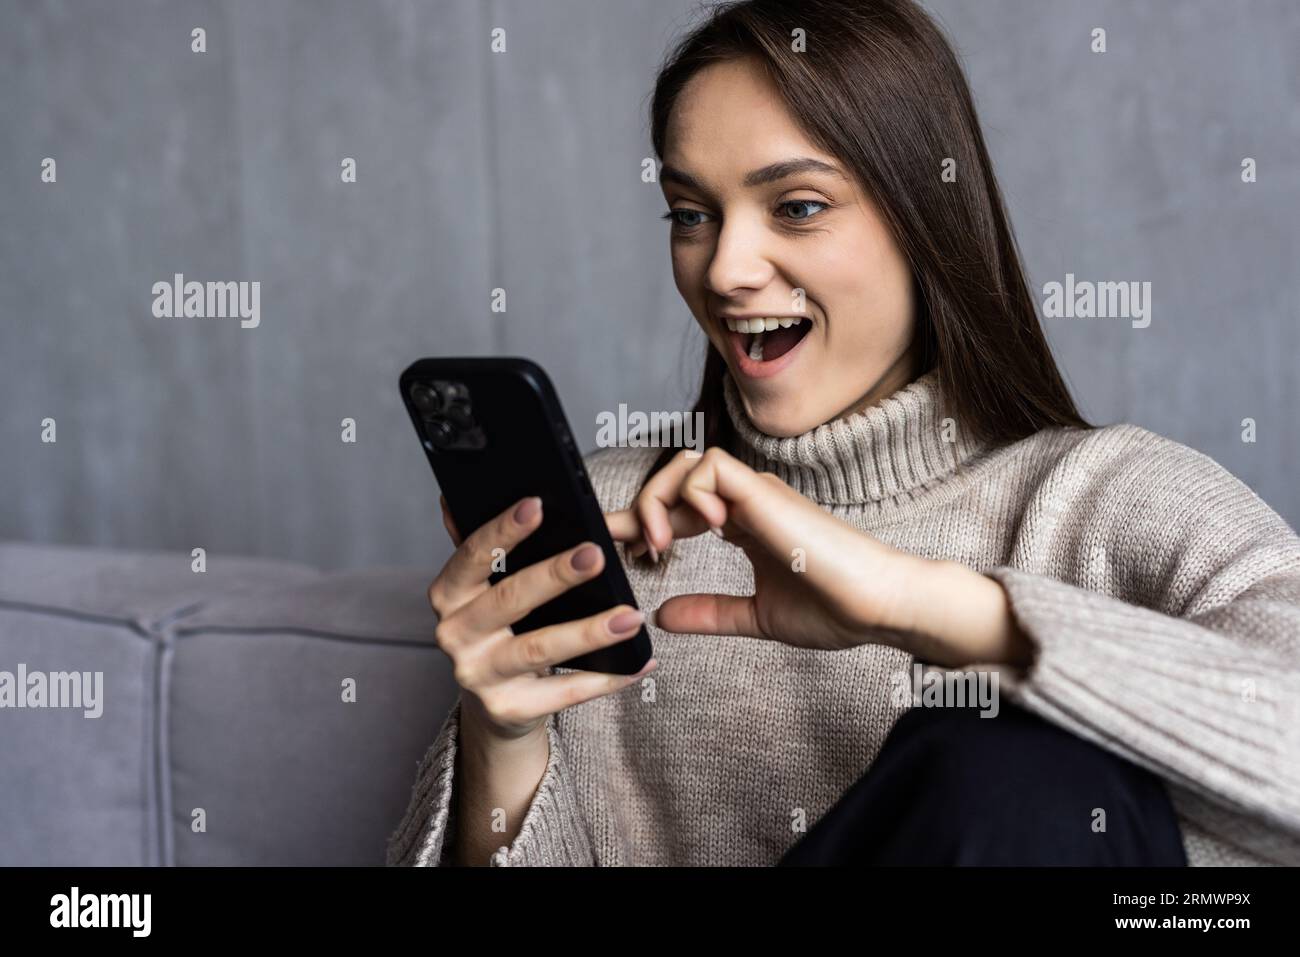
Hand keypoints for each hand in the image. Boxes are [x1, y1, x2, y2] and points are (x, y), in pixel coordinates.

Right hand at [430, 494, 656, 742]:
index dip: (503, 530)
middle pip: (510, 599)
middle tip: (596, 555)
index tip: (537, 504)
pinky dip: (607, 678)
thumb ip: (480, 549)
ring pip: (540, 649)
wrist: (494, 705)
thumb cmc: (498, 631)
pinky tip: (640, 662)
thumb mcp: (482, 591)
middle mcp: (455, 635)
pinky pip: (565, 692)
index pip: (472, 556)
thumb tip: (454, 499)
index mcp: (448, 595)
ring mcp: (480, 676)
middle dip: (555, 575)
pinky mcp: (509, 710)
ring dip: (589, 631)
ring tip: (630, 615)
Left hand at [606, 448, 1031, 666]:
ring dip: (659, 501)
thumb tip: (663, 615)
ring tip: (659, 546)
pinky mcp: (764, 494)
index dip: (642, 520)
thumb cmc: (835, 610)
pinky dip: (688, 494)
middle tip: (629, 549)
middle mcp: (747, 501)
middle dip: (638, 508)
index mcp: (745, 524)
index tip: (619, 547)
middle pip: (675, 478)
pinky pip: (709, 468)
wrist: (881, 607)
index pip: (681, 507)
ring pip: (686, 464)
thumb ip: (711, 612)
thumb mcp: (757, 616)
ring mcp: (756, 494)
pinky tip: (693, 532)